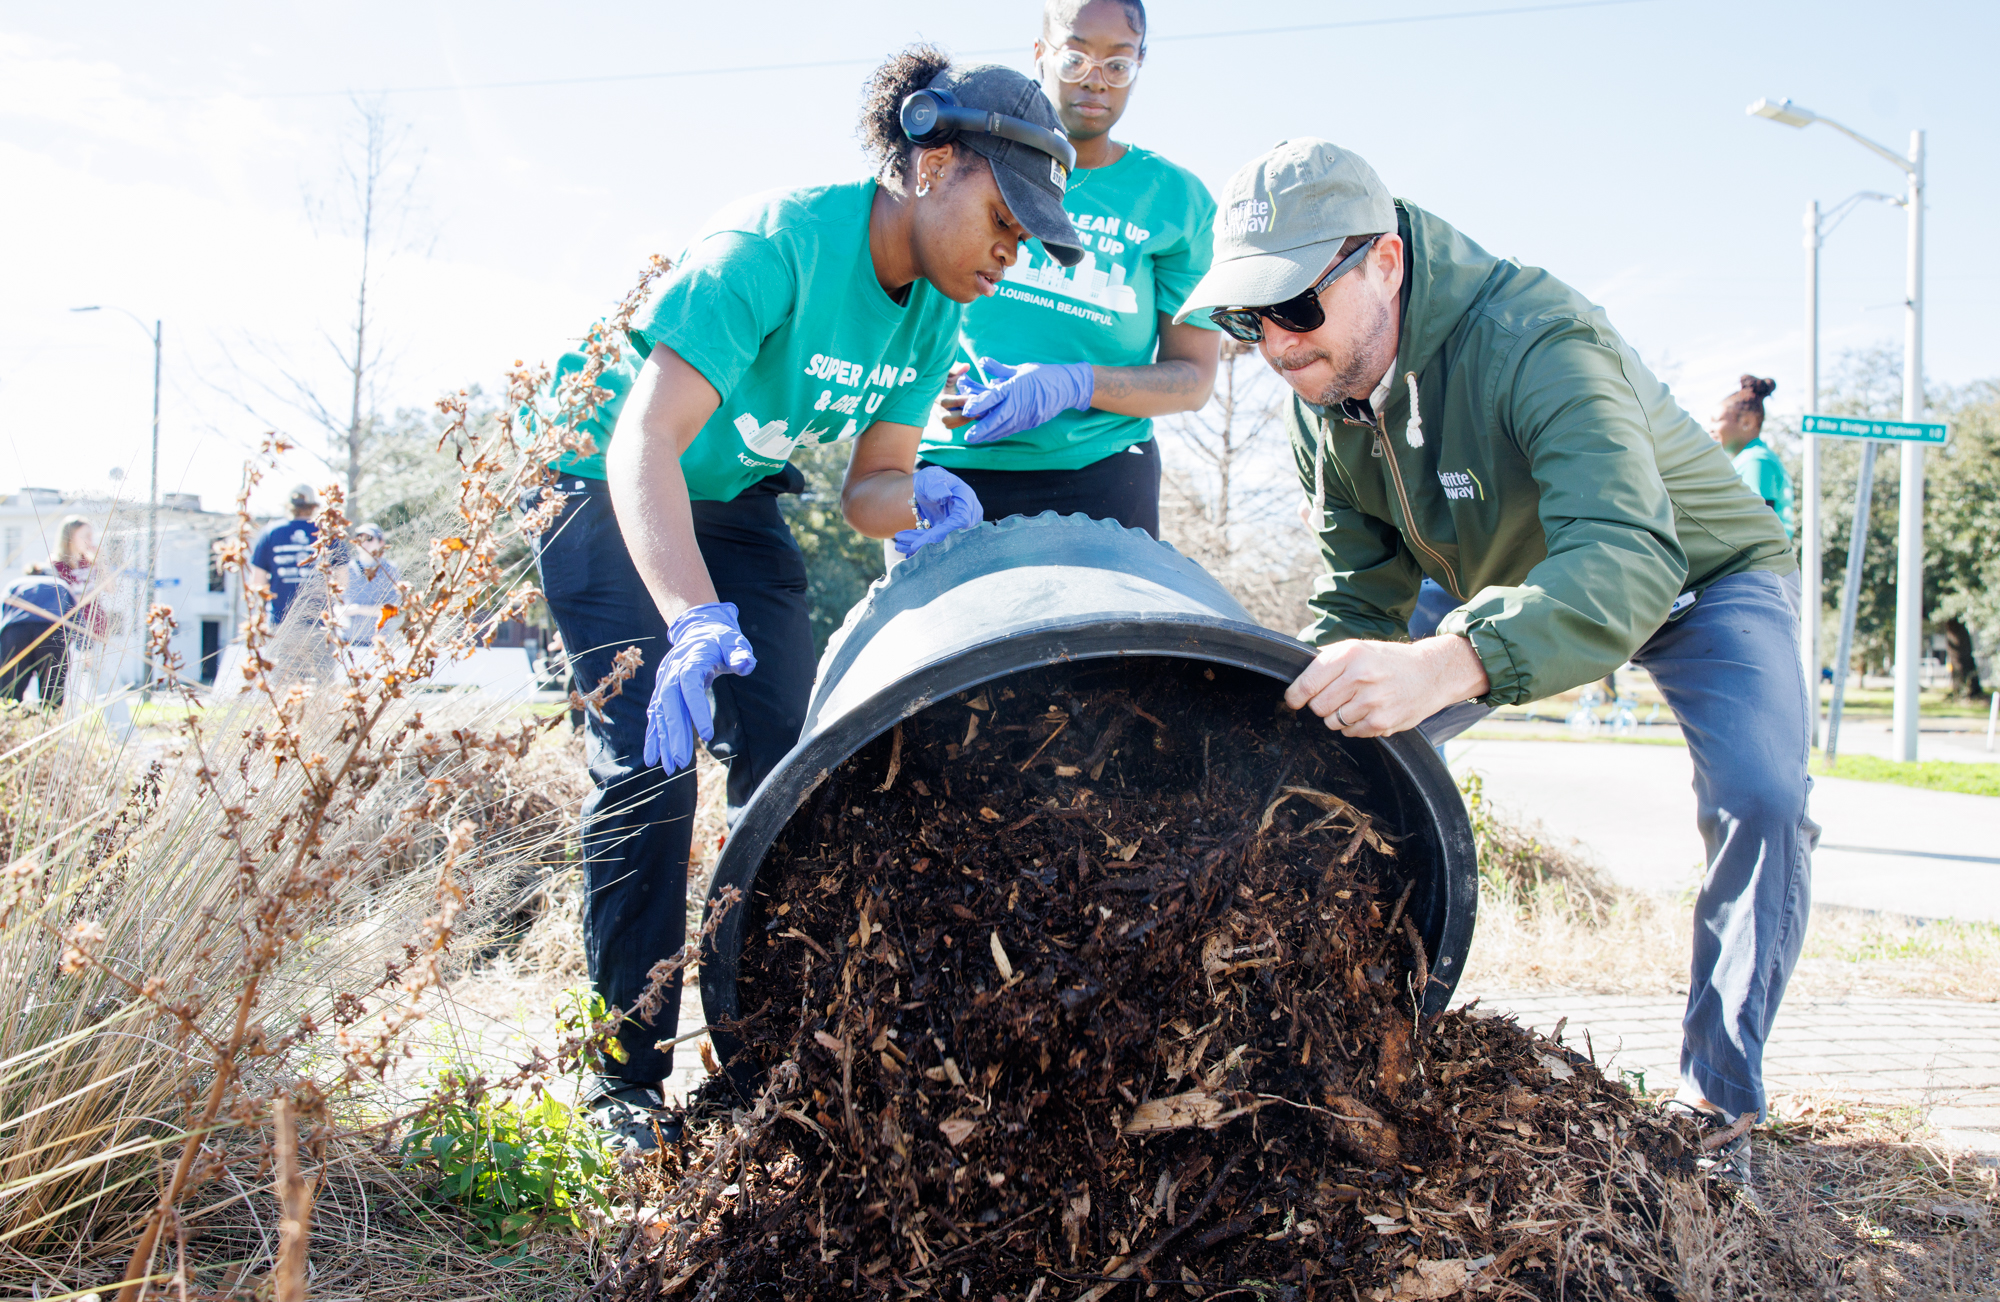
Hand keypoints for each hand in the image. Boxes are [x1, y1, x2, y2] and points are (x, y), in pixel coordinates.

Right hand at [643, 602, 756, 770]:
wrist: (698, 631)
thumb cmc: (720, 640)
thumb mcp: (734, 641)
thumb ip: (739, 653)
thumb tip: (745, 664)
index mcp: (689, 661)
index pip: (690, 688)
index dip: (697, 711)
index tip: (707, 735)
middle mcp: (671, 673)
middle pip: (670, 706)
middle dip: (674, 734)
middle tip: (681, 761)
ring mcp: (663, 683)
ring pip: (660, 715)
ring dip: (663, 742)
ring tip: (669, 768)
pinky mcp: (662, 692)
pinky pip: (654, 717)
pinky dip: (653, 738)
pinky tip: (652, 759)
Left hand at [893, 466, 983, 556]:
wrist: (928, 485)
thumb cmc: (932, 479)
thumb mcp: (933, 478)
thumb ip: (937, 486)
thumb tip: (944, 496)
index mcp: (967, 503)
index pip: (957, 521)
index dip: (939, 533)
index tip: (918, 544)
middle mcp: (965, 518)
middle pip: (946, 535)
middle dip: (922, 541)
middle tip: (899, 544)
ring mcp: (956, 528)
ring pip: (937, 540)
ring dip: (917, 543)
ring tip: (897, 545)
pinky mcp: (946, 533)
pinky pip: (933, 541)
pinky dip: (919, 544)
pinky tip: (904, 548)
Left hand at [936, 359, 1093, 444]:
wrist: (1065, 388)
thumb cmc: (1042, 375)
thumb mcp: (1020, 369)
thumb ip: (999, 368)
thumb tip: (981, 361)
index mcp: (1014, 387)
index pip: (993, 397)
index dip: (979, 404)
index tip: (966, 410)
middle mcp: (1019, 403)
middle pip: (996, 419)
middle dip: (981, 429)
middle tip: (967, 436)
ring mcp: (1025, 415)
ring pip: (1003, 428)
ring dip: (988, 435)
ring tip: (975, 439)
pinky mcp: (1030, 422)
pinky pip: (1012, 430)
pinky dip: (1000, 434)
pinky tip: (991, 437)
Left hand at [1283, 636, 1489, 737]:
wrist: (1431, 673)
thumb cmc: (1388, 661)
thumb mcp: (1358, 648)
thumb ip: (1328, 660)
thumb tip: (1297, 679)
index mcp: (1349, 654)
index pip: (1307, 683)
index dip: (1295, 695)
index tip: (1294, 700)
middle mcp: (1360, 676)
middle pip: (1317, 706)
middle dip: (1321, 704)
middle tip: (1337, 697)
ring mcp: (1372, 701)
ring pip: (1331, 722)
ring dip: (1338, 716)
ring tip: (1357, 702)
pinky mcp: (1381, 722)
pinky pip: (1350, 733)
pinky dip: (1354, 726)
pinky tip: (1369, 711)